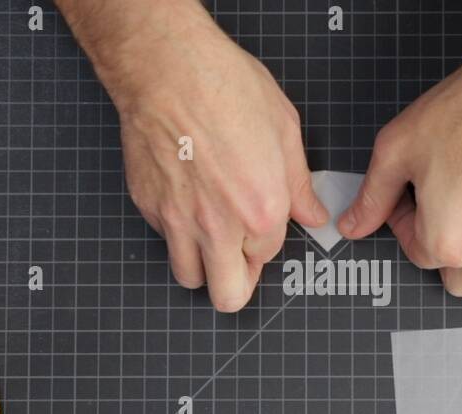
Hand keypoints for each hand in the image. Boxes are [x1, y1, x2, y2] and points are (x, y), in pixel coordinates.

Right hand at [57, 0, 327, 311]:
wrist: (167, 69)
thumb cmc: (225, 88)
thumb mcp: (284, 131)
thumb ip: (299, 184)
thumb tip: (312, 213)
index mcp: (261, 210)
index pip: (268, 256)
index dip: (268, 241)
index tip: (264, 222)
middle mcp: (219, 225)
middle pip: (227, 296)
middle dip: (237, 283)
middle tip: (240, 258)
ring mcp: (178, 221)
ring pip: (190, 279)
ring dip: (203, 265)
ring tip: (211, 236)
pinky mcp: (149, 207)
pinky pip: (165, 240)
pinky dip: (177, 232)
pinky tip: (186, 199)